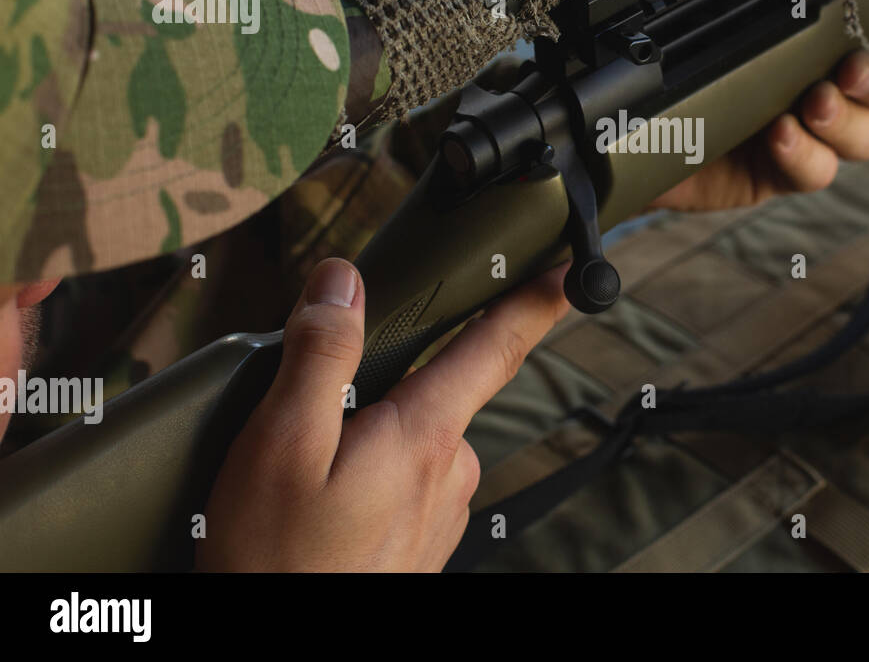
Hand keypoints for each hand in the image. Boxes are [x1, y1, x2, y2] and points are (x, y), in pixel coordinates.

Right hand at [195, 257, 568, 571]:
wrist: (286, 655)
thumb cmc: (276, 560)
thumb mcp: (281, 445)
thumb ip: (320, 357)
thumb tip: (343, 282)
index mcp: (426, 437)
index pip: (497, 348)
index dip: (536, 301)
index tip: (569, 268)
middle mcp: (451, 472)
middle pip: (436, 389)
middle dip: (389, 382)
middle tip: (319, 416)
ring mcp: (442, 511)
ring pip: (415, 437)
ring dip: (374, 434)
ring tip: (309, 475)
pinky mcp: (424, 540)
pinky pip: (406, 479)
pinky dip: (372, 474)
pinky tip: (325, 505)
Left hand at [651, 49, 868, 211]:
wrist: (627, 118)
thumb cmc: (673, 50)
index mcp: (821, 39)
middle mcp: (826, 85)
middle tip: (849, 71)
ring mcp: (808, 134)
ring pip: (868, 135)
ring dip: (847, 120)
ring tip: (813, 104)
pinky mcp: (782, 173)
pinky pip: (818, 171)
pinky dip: (807, 154)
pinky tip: (779, 134)